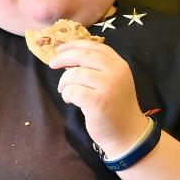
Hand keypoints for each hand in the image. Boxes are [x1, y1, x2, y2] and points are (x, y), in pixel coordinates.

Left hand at [50, 40, 145, 154]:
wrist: (127, 134)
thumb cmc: (116, 107)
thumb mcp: (112, 82)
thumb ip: (96, 68)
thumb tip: (68, 58)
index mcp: (120, 64)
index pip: (95, 46)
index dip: (75, 45)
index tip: (61, 48)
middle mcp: (116, 72)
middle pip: (83, 56)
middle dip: (63, 58)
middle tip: (52, 64)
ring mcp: (108, 87)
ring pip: (74, 74)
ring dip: (64, 82)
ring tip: (66, 91)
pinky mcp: (98, 102)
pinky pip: (73, 91)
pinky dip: (67, 95)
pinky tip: (71, 101)